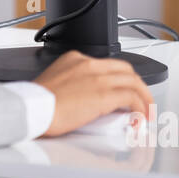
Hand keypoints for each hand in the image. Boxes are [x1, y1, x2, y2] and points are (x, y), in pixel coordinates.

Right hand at [32, 50, 152, 137]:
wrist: (32, 109)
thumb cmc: (37, 103)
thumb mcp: (55, 84)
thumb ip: (74, 86)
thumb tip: (86, 102)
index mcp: (75, 59)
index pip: (107, 65)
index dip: (120, 78)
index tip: (123, 89)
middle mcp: (89, 64)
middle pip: (125, 70)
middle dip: (137, 85)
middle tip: (142, 100)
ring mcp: (98, 78)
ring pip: (133, 82)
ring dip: (144, 97)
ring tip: (146, 111)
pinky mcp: (104, 95)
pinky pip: (132, 98)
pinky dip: (140, 108)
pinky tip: (139, 118)